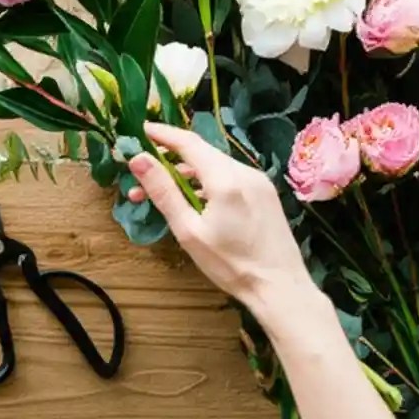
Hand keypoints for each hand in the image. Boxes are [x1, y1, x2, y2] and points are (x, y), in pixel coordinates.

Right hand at [126, 122, 318, 316]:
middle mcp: (245, 172)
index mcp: (225, 180)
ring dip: (188, 173)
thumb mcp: (189, 231)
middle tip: (143, 171)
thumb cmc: (231, 265)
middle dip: (170, 158)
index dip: (162, 134)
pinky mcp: (265, 193)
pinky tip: (195, 199)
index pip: (188, 143)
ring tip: (163, 192)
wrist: (280, 288)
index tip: (140, 130)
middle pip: (202, 152)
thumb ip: (164, 192)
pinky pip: (230, 176)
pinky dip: (208, 181)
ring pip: (216, 165)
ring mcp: (258, 181)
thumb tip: (138, 160)